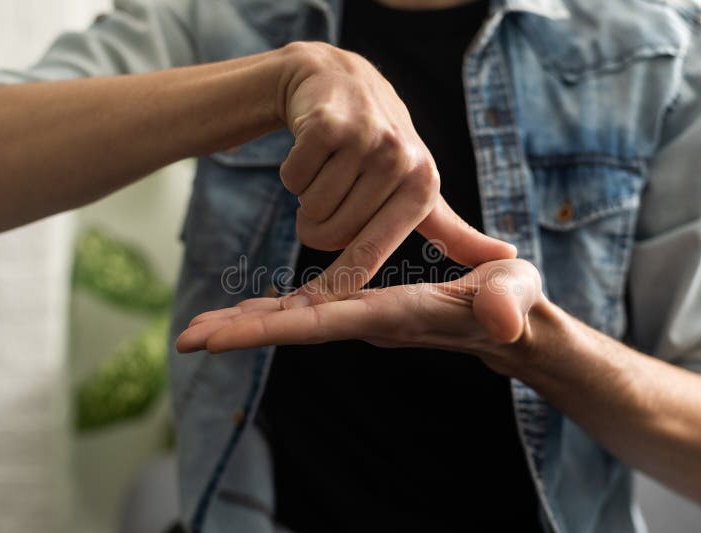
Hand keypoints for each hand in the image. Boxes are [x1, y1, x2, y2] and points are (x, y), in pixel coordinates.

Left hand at [176, 259, 544, 375]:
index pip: (324, 322)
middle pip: (295, 328)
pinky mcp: (366, 307)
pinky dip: (275, 311)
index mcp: (393, 313)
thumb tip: (502, 318)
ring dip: (248, 323)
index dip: (272, 328)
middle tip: (184, 340)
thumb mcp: (517, 293)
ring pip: (297, 320)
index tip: (222, 337)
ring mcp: (364, 316)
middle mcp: (369, 320)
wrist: (509, 320)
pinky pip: (312, 310)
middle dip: (241, 334)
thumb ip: (508, 303)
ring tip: (198, 328)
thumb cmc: (514, 303)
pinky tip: (248, 309)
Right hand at [275, 42, 515, 305]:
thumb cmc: (383, 149)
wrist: (343, 83)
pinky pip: (293, 178)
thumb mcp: (421, 188)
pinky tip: (312, 151)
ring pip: (309, 208)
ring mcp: (364, 139)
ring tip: (326, 171)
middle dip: (317, 226)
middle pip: (331, 235)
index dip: (341, 276)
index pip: (371, 251)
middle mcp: (399, 161)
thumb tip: (509, 255)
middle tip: (330, 197)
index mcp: (422, 187)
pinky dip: (293, 172)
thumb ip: (456, 230)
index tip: (320, 296)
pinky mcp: (327, 124)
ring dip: (305, 198)